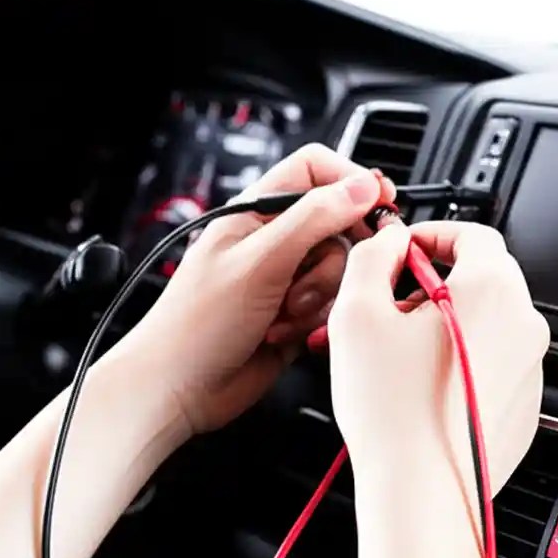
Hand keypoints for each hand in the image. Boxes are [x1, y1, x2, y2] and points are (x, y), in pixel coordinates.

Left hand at [105, 144, 394, 434]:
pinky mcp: (295, 314)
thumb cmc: (197, 322)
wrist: (178, 388)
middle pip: (338, 225)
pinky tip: (281, 332)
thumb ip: (315, 218)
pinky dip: (314, 321)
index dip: (352, 181)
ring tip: (282, 312)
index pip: (316, 170)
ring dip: (317, 296)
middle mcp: (274, 240)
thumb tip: (363, 185)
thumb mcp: (261, 261)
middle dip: (331, 258)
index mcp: (256, 212)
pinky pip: (332, 305)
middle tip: (312, 278)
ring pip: (339, 269)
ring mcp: (285, 278)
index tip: (379, 205)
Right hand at [327, 221, 547, 496]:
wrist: (420, 490)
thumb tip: (389, 241)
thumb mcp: (358, 314)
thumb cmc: (392, 411)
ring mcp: (530, 368)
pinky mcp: (524, 406)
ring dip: (447, 324)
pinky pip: (494, 366)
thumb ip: (373, 258)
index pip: (472, 232)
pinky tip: (423, 387)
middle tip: (392, 304)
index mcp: (492, 290)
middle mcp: (523, 325)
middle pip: (483, 278)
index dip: (432, 233)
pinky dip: (463, 364)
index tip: (404, 248)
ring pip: (488, 324)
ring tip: (399, 354)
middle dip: (436, 281)